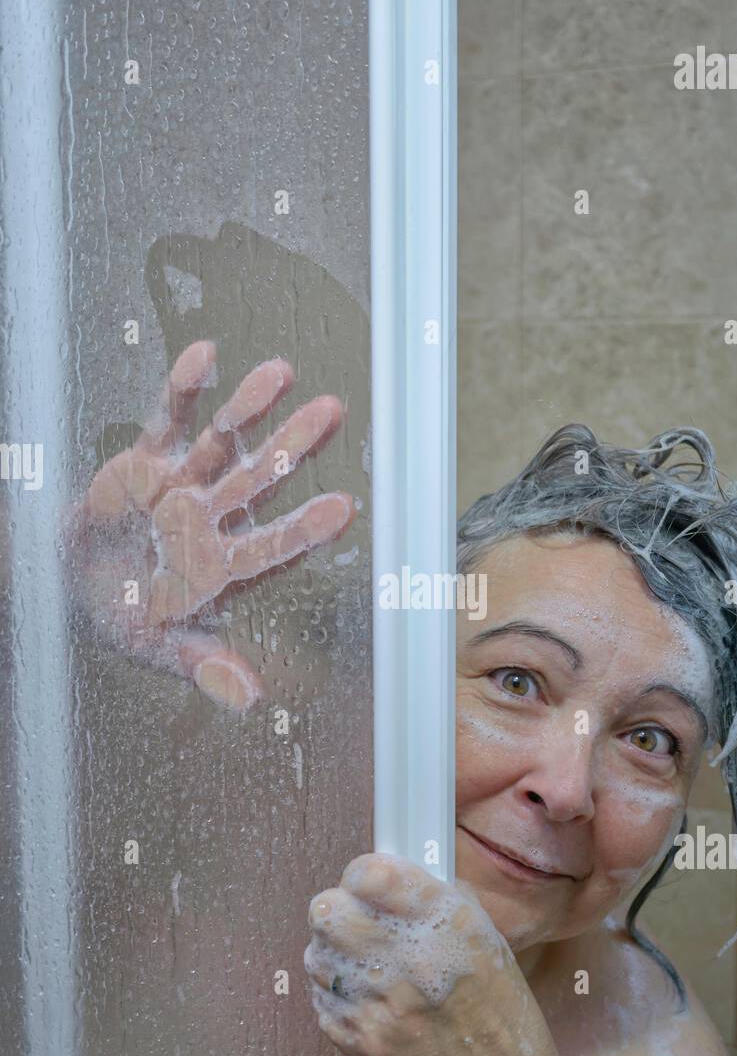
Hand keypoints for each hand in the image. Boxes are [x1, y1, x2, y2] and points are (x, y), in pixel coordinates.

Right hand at [66, 340, 355, 709]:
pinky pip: (166, 421)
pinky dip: (182, 390)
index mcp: (224, 567)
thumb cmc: (125, 618)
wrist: (71, 586)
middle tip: (333, 412)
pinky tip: (206, 356)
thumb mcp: (156, 648)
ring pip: (221, 442)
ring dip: (248, 408)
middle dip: (292, 447)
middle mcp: (212, 520)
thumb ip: (202, 666)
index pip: (272, 545)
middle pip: (258, 479)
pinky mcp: (147, 462)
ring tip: (281, 372)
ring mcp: (183, 486)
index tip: (345, 507)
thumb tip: (250, 699)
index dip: (305, 528)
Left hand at [305, 853, 556, 1055]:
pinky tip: (370, 1006)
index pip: (367, 873)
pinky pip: (321, 1001)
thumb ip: (435, 901)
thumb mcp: (485, 939)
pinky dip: (338, 1000)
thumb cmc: (497, 1015)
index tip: (369, 887)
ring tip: (368, 973)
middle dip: (339, 914)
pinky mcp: (357, 1041)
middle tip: (358, 928)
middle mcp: (409, 958)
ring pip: (316, 955)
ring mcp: (378, 1003)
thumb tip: (387, 879)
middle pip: (327, 910)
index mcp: (446, 923)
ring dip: (335, 958)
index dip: (363, 877)